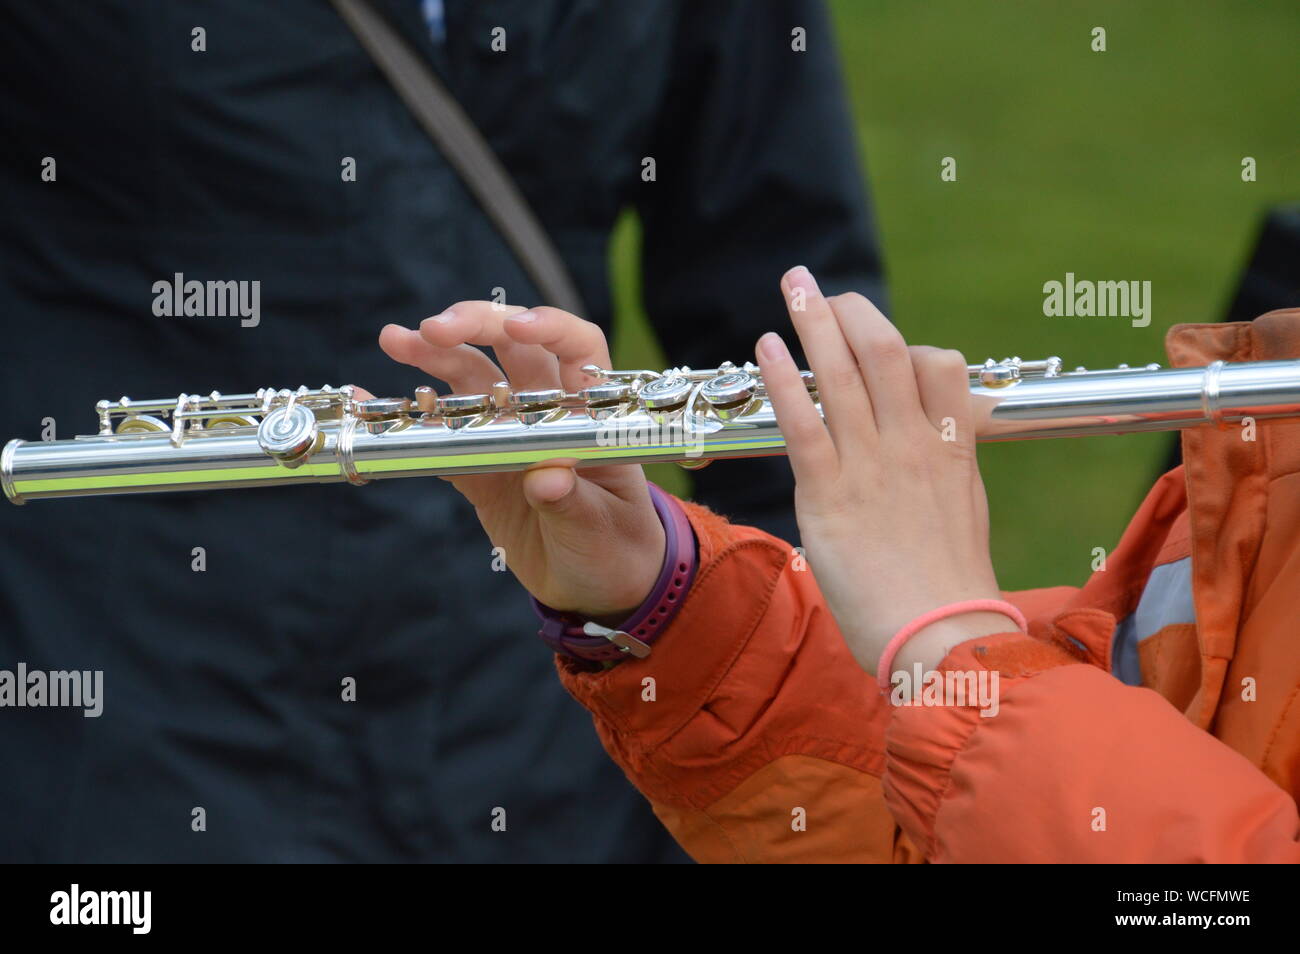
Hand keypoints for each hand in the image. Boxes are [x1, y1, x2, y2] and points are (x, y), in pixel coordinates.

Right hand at [377, 302, 664, 620]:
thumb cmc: (615, 550)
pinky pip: (439, 435)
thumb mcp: (599, 530)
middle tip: (432, 329)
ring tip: (395, 341)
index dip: (551, 327)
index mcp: (591, 415)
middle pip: (512, 348)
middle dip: (474, 327)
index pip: (579, 348)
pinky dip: (407, 417)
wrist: (594, 586)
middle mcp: (548, 411)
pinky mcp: (477, 466)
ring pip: (470, 379)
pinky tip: (370, 401)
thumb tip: (547, 477)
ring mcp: (508, 435)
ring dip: (434, 355)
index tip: (518, 327)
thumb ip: (572, 503)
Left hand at [755, 267, 1016, 677]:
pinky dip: (784, 379)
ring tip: (793, 284)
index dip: (907, 345)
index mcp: (950, 449)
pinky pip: (805, 421)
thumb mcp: (962, 514)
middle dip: (849, 310)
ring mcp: (871, 465)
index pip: (940, 366)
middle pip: (884, 350)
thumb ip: (942, 471)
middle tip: (818, 286)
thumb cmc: (948, 589)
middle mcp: (912, 444)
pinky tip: (767, 348)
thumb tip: (928, 451)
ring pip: (842, 373)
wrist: (940, 637)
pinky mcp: (830, 495)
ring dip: (813, 321)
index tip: (875, 343)